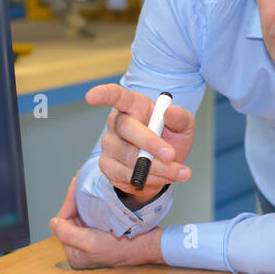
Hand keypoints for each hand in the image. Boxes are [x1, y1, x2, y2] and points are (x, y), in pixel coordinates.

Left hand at [49, 175, 163, 267]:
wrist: (150, 245)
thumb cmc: (124, 247)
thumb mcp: (90, 243)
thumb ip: (67, 234)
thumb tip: (53, 222)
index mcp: (74, 254)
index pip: (63, 223)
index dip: (68, 204)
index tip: (74, 185)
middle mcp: (80, 249)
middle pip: (71, 218)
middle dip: (74, 200)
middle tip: (79, 180)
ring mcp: (91, 241)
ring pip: (80, 216)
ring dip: (82, 200)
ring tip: (84, 184)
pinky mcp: (102, 234)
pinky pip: (91, 216)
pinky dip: (91, 204)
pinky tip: (93, 194)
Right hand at [87, 84, 195, 204]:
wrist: (165, 168)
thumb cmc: (170, 140)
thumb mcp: (183, 127)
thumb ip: (180, 118)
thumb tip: (170, 112)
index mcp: (134, 106)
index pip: (115, 96)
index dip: (103, 94)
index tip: (91, 97)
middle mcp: (117, 123)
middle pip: (126, 128)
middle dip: (150, 143)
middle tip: (171, 155)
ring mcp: (109, 145)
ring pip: (129, 156)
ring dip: (157, 167)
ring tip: (178, 171)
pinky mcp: (108, 166)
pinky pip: (127, 174)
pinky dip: (150, 178)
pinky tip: (163, 176)